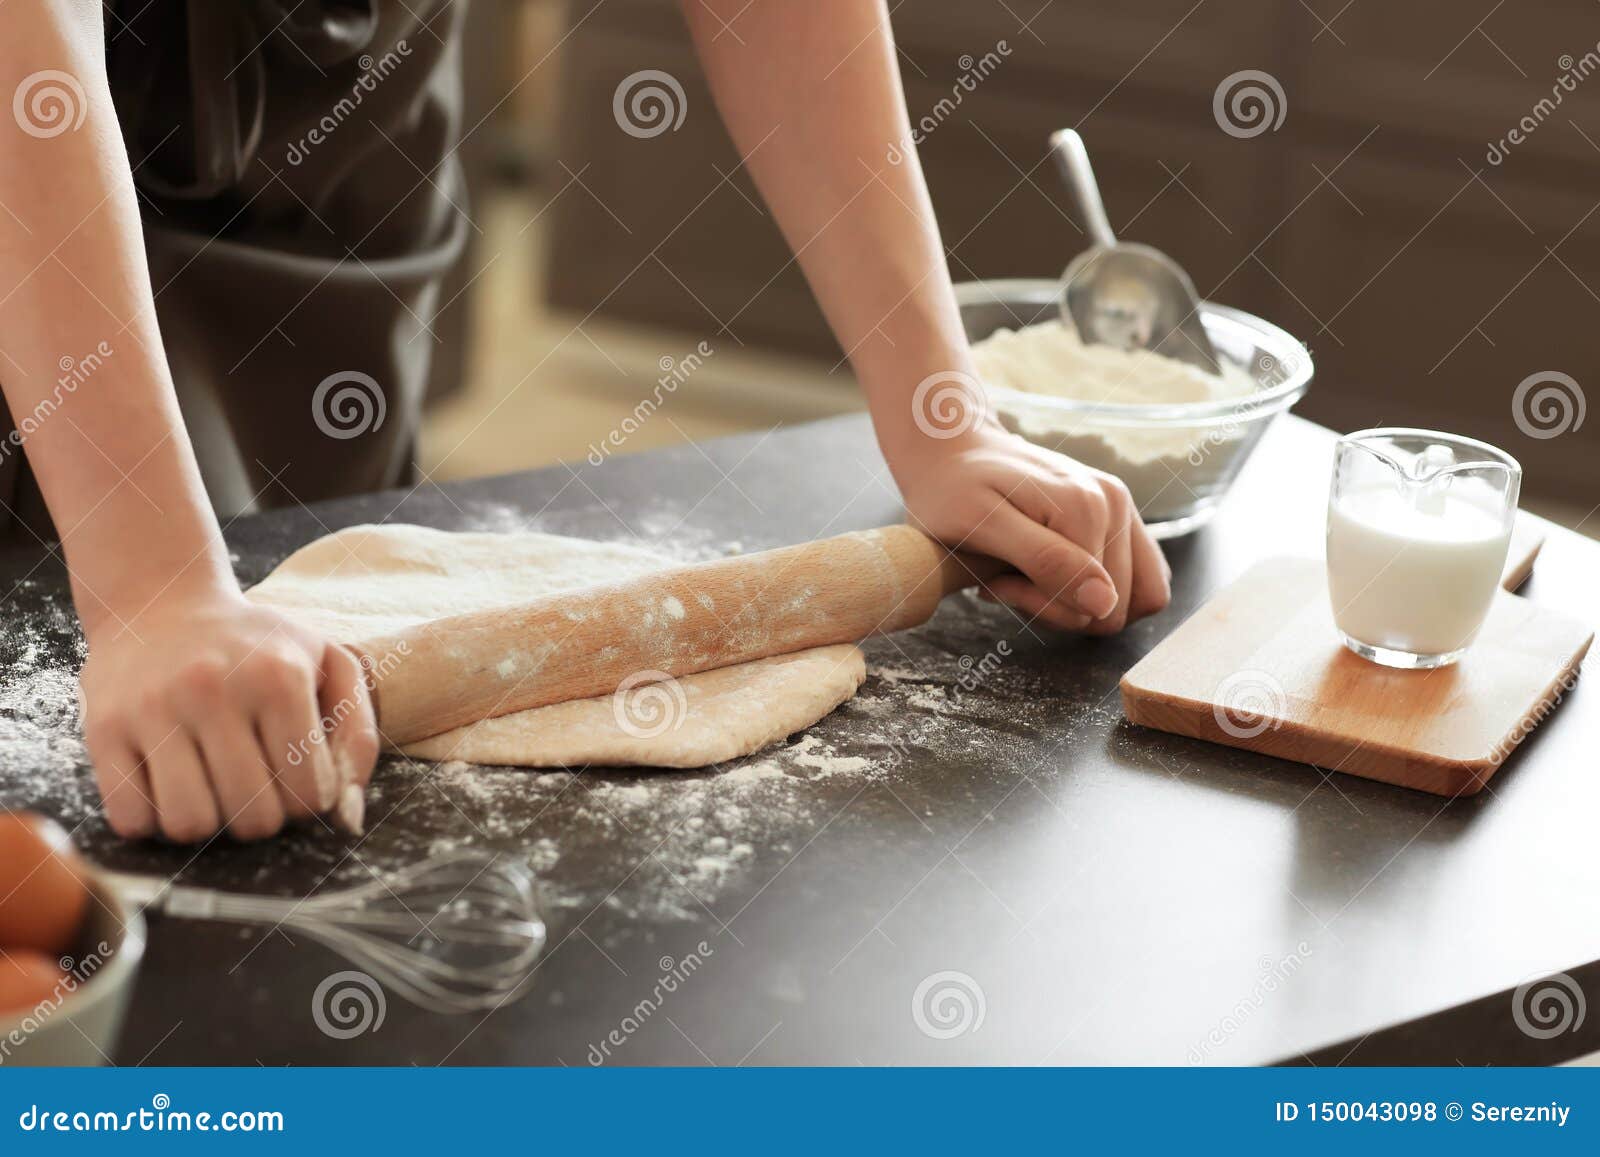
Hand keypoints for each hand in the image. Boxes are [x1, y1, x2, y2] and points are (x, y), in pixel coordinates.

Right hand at [78, 590, 379, 841]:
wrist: (162, 603)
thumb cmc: (258, 647)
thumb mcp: (327, 664)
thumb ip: (357, 733)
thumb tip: (350, 814)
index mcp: (280, 677)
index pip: (308, 794)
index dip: (305, 802)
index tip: (292, 779)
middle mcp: (215, 690)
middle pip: (253, 819)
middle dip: (260, 817)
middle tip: (252, 785)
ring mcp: (154, 710)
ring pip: (190, 825)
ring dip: (207, 824)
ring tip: (210, 788)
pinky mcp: (103, 729)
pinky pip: (131, 818)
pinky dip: (151, 820)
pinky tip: (166, 786)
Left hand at [893, 421, 1171, 631]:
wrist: (952, 450)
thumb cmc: (952, 491)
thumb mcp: (983, 528)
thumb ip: (1046, 562)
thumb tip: (1105, 603)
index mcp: (1088, 507)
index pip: (1092, 609)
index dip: (1040, 606)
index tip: (996, 579)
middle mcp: (1115, 503)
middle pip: (1113, 608)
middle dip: (1056, 604)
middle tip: (1007, 575)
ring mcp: (1121, 507)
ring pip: (1129, 600)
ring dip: (1076, 602)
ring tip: (1027, 575)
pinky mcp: (1120, 516)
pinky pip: (1136, 582)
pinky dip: (1093, 590)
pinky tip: (1048, 571)